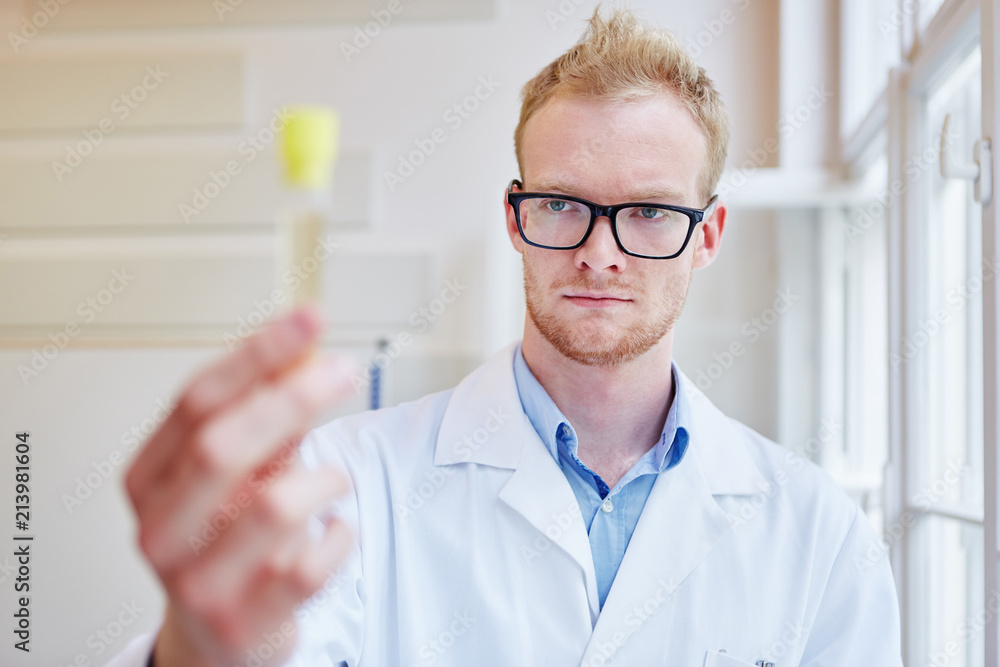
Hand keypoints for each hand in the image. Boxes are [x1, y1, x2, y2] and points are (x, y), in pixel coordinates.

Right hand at [124, 305, 356, 666]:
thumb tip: (306, 352)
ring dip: (323, 481)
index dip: (258, 353)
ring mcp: (198, 581)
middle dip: (294, 399)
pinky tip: (335, 529)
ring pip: (275, 506)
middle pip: (223, 445)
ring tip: (331, 484)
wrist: (218, 637)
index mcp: (149, 478)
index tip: (308, 318)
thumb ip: (266, 416)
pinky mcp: (244, 621)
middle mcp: (161, 529)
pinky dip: (338, 537)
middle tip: (343, 372)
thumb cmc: (225, 540)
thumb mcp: (237, 472)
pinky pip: (310, 565)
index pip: (196, 399)